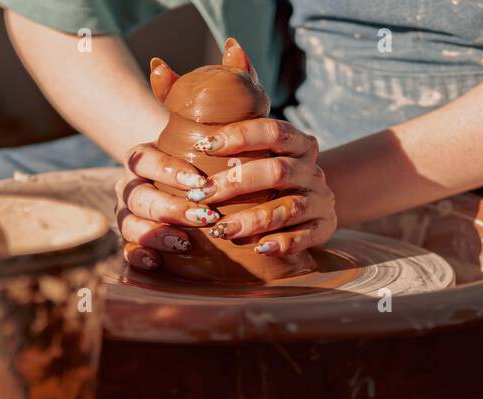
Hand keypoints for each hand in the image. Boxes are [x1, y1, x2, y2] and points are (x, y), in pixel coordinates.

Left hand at [114, 118, 335, 270]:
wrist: (308, 201)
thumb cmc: (259, 166)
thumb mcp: (242, 137)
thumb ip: (206, 106)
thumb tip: (158, 67)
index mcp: (295, 139)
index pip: (271, 129)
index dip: (239, 136)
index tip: (204, 145)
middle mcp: (311, 166)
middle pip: (276, 170)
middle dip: (236, 184)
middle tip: (202, 196)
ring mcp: (320, 197)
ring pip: (288, 207)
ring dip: (253, 219)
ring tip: (221, 230)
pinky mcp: (324, 227)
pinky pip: (305, 237)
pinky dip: (281, 242)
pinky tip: (257, 247)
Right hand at [114, 143, 209, 270]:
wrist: (179, 196)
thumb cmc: (195, 171)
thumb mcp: (199, 158)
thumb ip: (213, 158)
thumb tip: (239, 165)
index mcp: (140, 160)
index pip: (145, 159)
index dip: (168, 170)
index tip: (200, 182)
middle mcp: (129, 186)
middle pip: (139, 196)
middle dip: (171, 208)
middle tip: (204, 217)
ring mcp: (126, 215)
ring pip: (129, 224)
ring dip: (157, 234)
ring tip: (185, 243)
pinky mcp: (128, 241)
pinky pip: (127, 250)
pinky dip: (140, 256)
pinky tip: (157, 262)